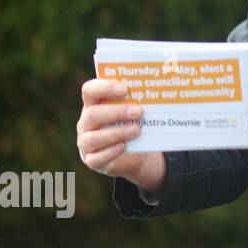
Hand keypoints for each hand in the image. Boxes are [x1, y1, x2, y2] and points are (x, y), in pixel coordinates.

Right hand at [77, 79, 166, 194]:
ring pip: (93, 138)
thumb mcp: (133, 110)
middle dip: (116, 112)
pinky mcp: (92, 160)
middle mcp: (86, 122)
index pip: (89, 90)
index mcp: (93, 104)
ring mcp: (85, 143)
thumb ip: (138, 99)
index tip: (125, 88)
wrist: (133, 152)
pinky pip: (96, 158)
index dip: (104, 87)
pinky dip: (111, 152)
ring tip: (137, 130)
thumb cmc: (132, 123)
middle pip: (92, 115)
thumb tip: (161, 89)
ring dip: (116, 133)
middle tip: (138, 112)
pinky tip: (125, 147)